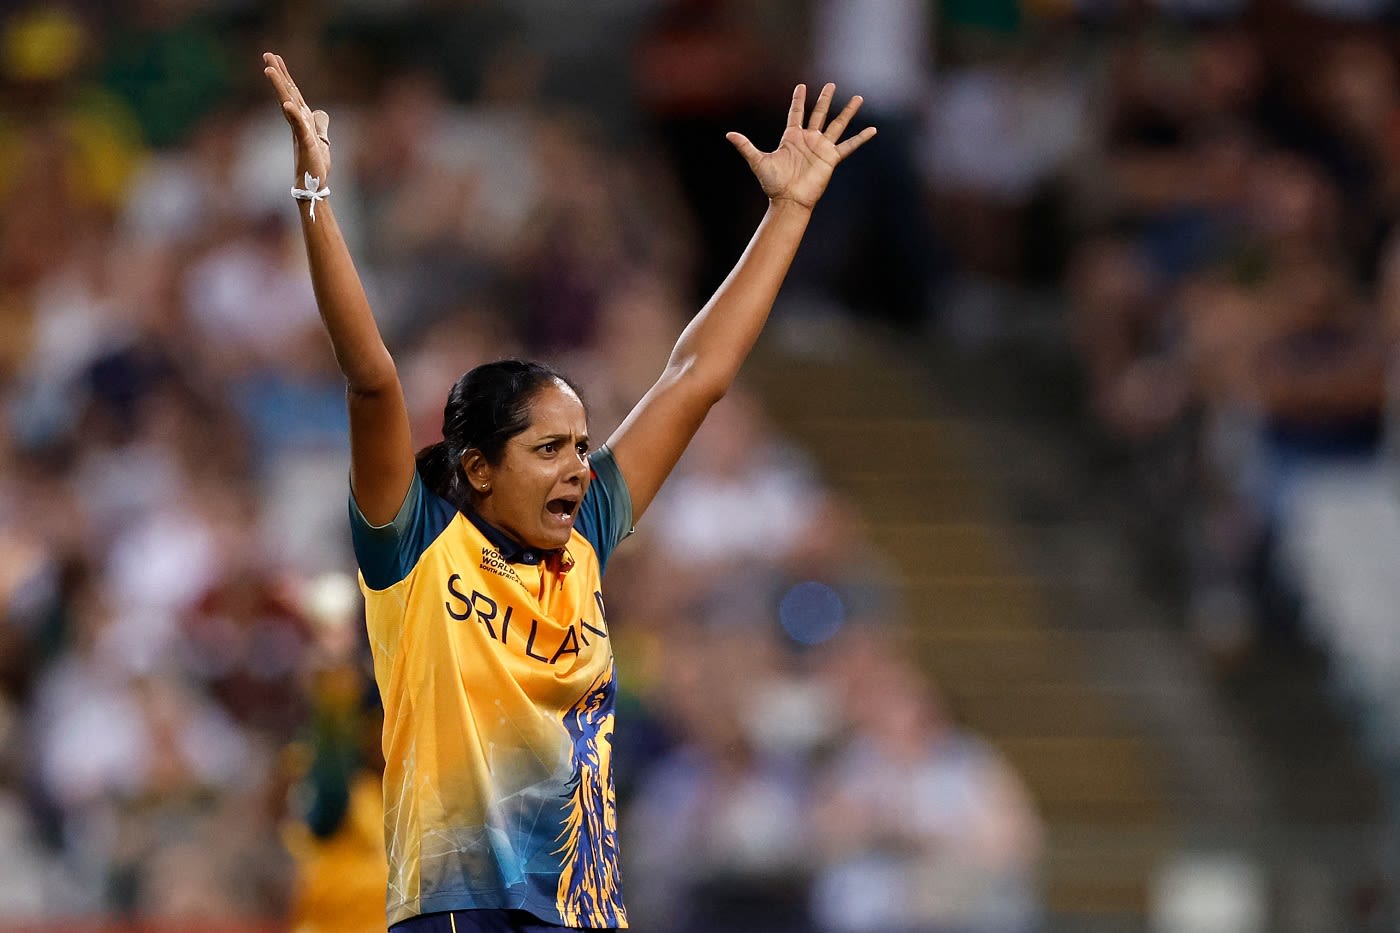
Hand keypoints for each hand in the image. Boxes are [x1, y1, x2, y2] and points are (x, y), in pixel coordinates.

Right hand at [263, 52, 330, 184]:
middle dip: (278, 74)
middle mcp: (297, 123)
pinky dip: (294, 115)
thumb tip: (320, 112)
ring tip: (270, 70)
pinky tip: (288, 104)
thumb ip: (319, 125)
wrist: (313, 185)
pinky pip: (299, 127)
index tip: (275, 59)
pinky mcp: (306, 144)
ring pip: (288, 105)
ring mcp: (299, 132)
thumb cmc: (314, 164)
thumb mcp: (320, 140)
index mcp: (301, 120)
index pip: (292, 93)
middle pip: (287, 94)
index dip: (285, 76)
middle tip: (267, 55)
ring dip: (280, 87)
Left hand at [726, 83, 875, 209]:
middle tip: (831, 84)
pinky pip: (849, 146)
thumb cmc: (773, 183)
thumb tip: (729, 135)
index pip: (796, 113)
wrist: (788, 200)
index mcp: (792, 137)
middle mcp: (809, 139)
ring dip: (848, 111)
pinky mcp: (831, 158)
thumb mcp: (758, 161)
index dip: (798, 99)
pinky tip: (873, 130)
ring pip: (837, 124)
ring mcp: (821, 148)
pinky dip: (861, 138)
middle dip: (825, 99)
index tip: (801, 86)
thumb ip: (746, 146)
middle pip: (819, 113)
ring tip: (858, 98)